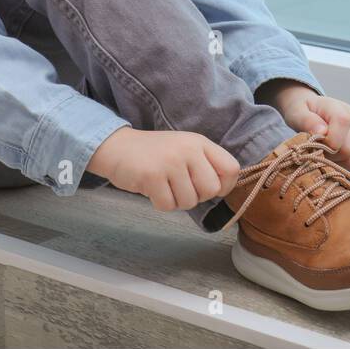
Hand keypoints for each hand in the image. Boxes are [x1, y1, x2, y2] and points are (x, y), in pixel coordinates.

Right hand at [87, 128, 239, 211]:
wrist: (117, 147)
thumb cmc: (155, 154)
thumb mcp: (184, 149)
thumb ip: (205, 164)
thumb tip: (223, 189)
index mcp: (200, 143)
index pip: (232, 168)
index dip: (225, 186)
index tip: (209, 188)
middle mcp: (188, 150)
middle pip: (211, 190)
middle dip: (197, 196)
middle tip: (180, 187)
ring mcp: (170, 162)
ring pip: (189, 201)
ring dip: (176, 201)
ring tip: (164, 186)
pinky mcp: (152, 176)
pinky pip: (168, 205)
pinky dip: (160, 203)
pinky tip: (153, 189)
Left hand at [257, 80, 349, 180]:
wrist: (311, 110)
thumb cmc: (302, 112)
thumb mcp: (296, 112)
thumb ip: (306, 120)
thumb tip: (321, 131)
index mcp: (339, 109)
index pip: (343, 124)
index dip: (329, 141)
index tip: (315, 145)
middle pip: (349, 149)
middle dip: (331, 156)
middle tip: (318, 151)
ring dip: (339, 164)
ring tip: (327, 154)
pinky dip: (346, 167)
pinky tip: (335, 160)